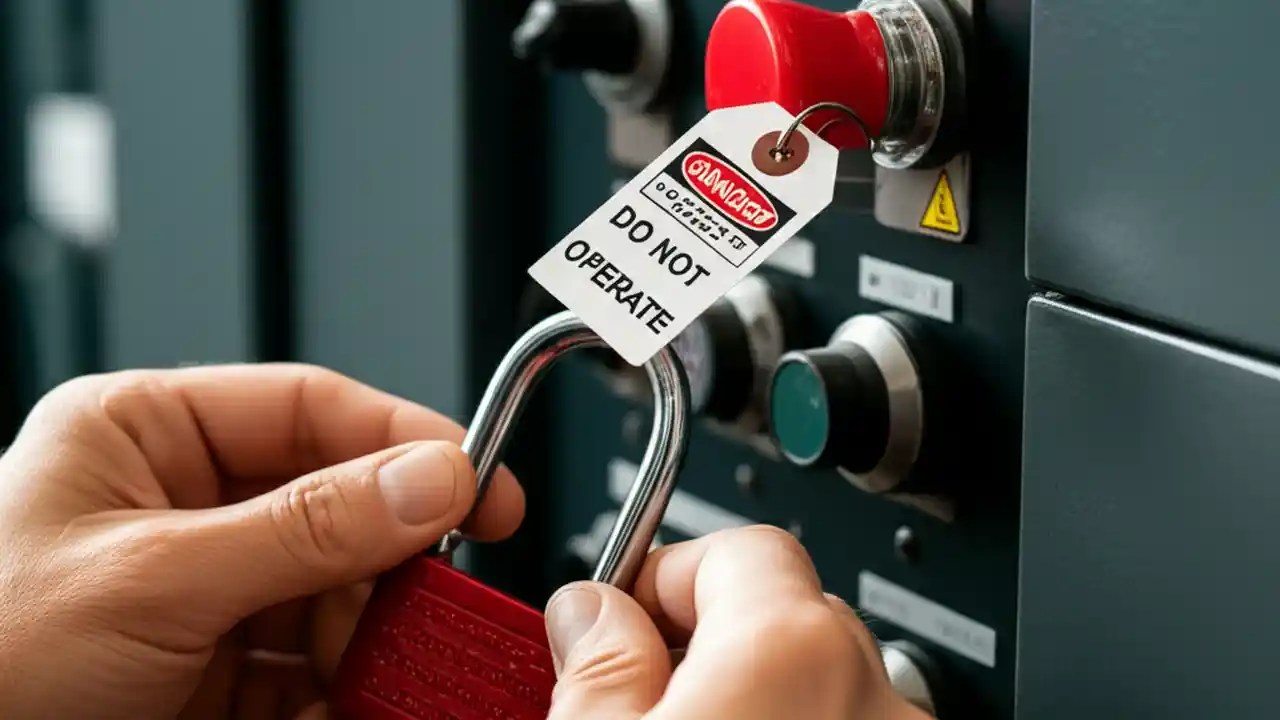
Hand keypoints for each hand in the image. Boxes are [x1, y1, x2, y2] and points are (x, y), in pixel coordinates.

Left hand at [0, 364, 523, 718]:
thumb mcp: (153, 581)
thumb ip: (304, 528)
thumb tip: (429, 481)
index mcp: (142, 436)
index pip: (307, 407)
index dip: (402, 440)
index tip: (475, 482)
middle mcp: (177, 504)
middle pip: (333, 501)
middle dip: (386, 556)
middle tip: (434, 593)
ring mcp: (198, 589)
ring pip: (332, 588)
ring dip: (366, 630)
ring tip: (377, 665)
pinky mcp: (210, 666)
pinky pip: (308, 661)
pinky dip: (340, 684)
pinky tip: (345, 698)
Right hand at [544, 525, 929, 718]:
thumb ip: (598, 664)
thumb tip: (593, 612)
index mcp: (793, 653)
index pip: (738, 549)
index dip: (665, 578)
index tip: (621, 619)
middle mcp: (873, 697)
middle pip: (787, 615)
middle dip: (712, 644)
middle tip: (640, 694)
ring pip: (825, 687)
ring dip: (762, 699)